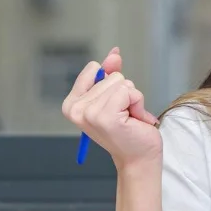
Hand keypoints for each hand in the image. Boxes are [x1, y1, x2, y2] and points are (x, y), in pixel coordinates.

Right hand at [62, 47, 161, 170]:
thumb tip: (114, 53)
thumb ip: (111, 73)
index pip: (94, 68)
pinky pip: (129, 91)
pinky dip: (138, 103)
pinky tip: (134, 120)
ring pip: (122, 82)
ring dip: (132, 99)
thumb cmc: (128, 129)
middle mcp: (76, 109)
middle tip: (124, 115)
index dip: (111, 83)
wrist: (138, 157)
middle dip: (125, 93)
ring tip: (128, 118)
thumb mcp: (115, 96)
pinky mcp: (106, 117)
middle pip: (111, 75)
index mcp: (71, 104)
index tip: (113, 105)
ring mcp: (89, 113)